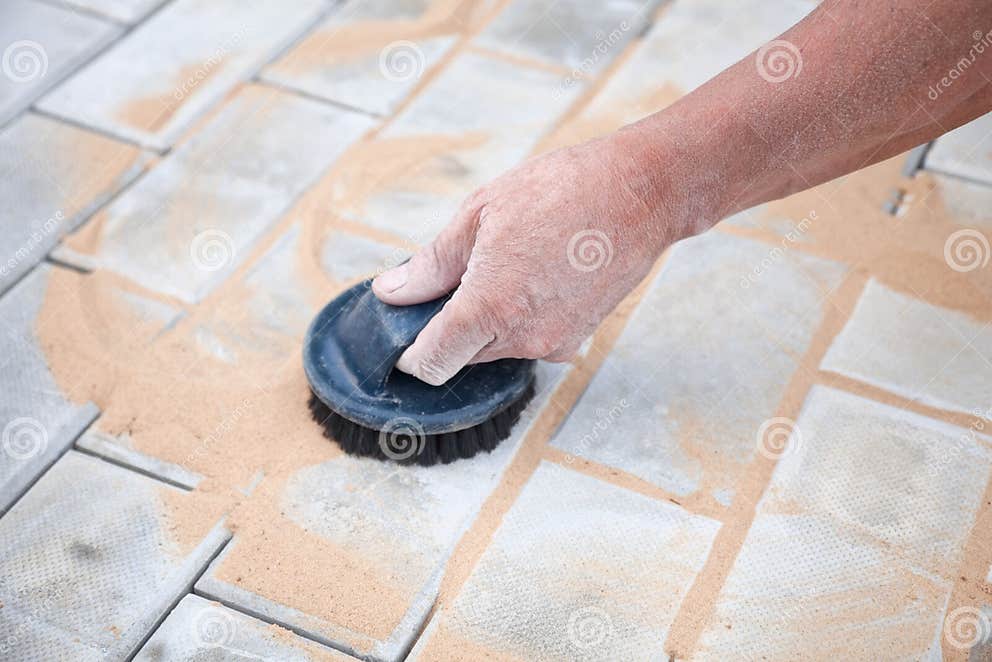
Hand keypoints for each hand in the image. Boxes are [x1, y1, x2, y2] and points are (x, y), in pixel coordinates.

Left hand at [371, 128, 696, 385]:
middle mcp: (521, 337)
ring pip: (496, 348)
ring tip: (506, 263)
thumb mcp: (480, 214)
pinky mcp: (577, 339)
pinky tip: (534, 274)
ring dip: (486, 320)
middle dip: (447, 328)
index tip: (406, 331)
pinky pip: (530, 340)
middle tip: (455, 277)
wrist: (640, 194)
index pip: (431, 363)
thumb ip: (431, 264)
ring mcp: (554, 343)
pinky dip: (520, 318)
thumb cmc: (563, 191)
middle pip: (461, 356)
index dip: (410, 353)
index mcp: (489, 306)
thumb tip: (391, 292)